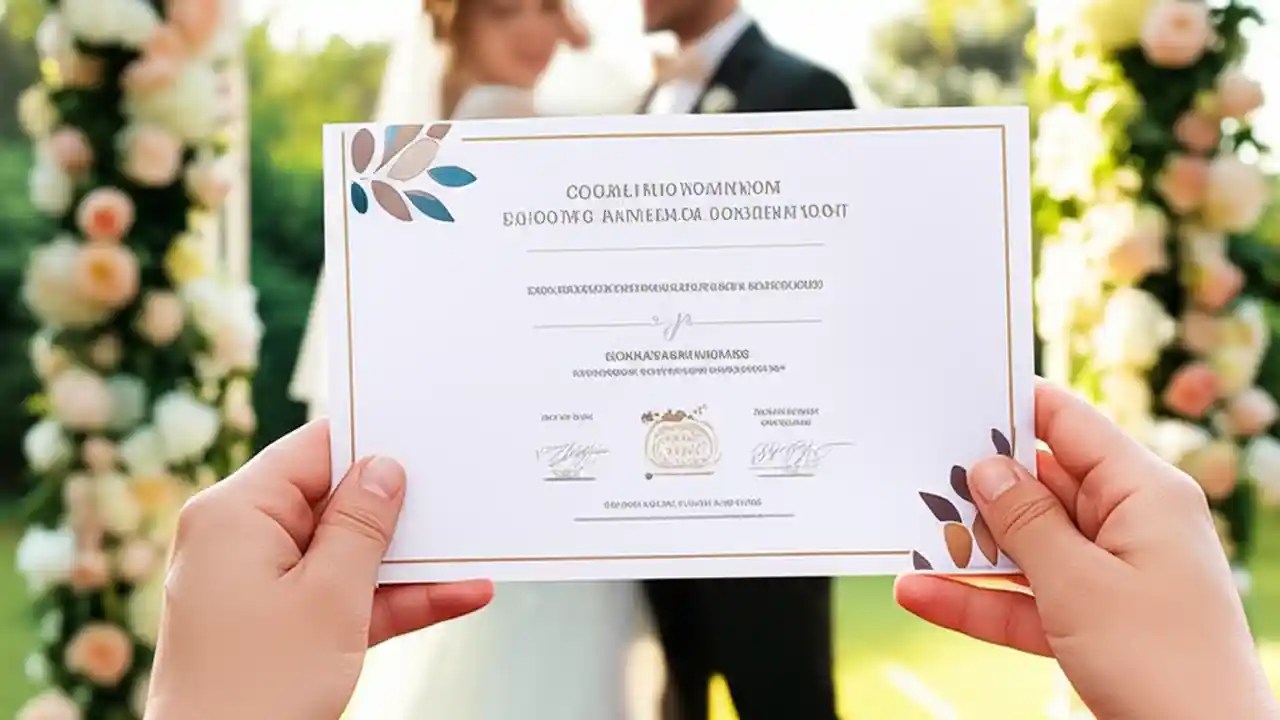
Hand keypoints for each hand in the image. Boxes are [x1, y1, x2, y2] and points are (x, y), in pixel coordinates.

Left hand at [146, 421, 493, 719]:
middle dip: (400, 508)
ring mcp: (258, 585)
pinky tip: (460, 596)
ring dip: (409, 562)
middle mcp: (239, 540)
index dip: (372, 441)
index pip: (313, 451)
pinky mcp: (279, 627)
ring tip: (476, 551)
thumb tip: (385, 468)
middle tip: (462, 492)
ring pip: (346, 555)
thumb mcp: (330, 595)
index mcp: (234, 513)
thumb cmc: (260, 686)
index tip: (428, 434)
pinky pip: (342, 597)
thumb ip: (363, 524)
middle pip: (334, 503)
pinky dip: (393, 600)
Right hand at [896, 383, 1278, 719]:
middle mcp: (1129, 526)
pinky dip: (979, 599)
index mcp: (1144, 494)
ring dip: (968, 550)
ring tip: (905, 536)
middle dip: (978, 488)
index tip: (956, 395)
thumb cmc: (1160, 661)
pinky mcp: (1092, 623)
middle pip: (1040, 488)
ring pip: (1026, 547)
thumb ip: (1026, 522)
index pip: (1072, 426)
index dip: (1015, 409)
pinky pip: (1025, 599)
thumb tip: (986, 469)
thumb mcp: (1079, 584)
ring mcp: (1110, 576)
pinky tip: (921, 594)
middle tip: (913, 474)